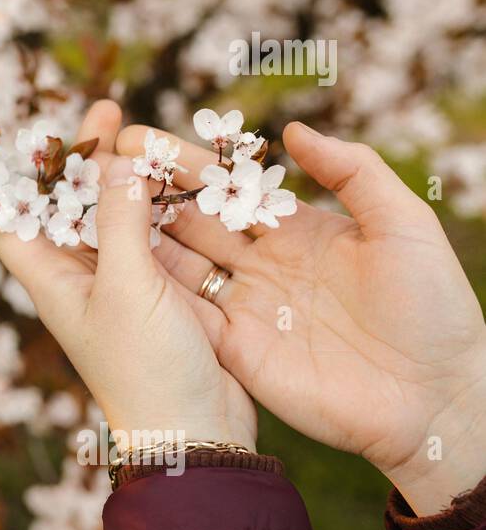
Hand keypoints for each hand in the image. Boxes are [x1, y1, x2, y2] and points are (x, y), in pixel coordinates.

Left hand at [0, 101, 256, 451]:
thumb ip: (118, 220)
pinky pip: (152, 233)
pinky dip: (159, 203)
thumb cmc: (145, 367)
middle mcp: (78, 276)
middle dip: (79, 157)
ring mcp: (121, 283)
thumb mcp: (126, 286)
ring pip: (113, 213)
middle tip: (105, 108)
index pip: (3, 222)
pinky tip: (175, 175)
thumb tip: (114, 161)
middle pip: (65, 204)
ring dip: (124, 173)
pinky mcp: (161, 291)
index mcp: (49, 278)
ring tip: (143, 128)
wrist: (195, 433)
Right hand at [118, 121, 485, 514]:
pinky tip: (113, 267)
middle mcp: (262, 265)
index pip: (229, 185)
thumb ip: (354, 171)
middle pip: (193, 220)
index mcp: (296, 230)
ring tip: (92, 206)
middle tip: (99, 163)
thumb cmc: (435, 309)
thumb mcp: (404, 226)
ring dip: (138, 237)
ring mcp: (244, 308)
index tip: (138, 136)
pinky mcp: (234, 350)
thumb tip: (292, 130)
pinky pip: (183, 315)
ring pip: (178, 264)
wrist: (437, 399)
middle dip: (147, 191)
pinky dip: (149, 292)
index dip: (185, 162)